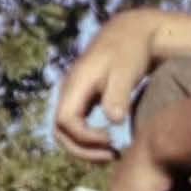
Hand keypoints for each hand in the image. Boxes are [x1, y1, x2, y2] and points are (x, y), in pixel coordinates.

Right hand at [54, 10, 159, 163]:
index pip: (65, 121)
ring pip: (65, 132)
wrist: (130, 33)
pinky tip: (110, 142)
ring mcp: (73, 95)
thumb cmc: (130, 51)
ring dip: (84, 148)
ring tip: (112, 154)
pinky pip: (75, 127)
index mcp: (75, 84)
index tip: (111, 139)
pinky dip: (88, 140)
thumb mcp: (127, 71)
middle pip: (59, 132)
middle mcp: (68, 91)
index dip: (84, 137)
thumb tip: (114, 121)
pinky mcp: (81, 99)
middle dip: (81, 150)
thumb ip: (119, 95)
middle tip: (111, 156)